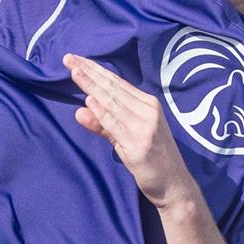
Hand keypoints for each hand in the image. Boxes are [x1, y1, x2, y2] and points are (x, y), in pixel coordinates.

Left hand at [64, 53, 196, 210]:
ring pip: (113, 102)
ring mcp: (145, 126)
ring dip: (92, 86)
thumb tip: (79, 110)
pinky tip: (89, 100)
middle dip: (90, 72)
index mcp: (148, 104)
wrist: (173, 184)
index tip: (76, 59)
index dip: (96, 70)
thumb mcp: (127, 137)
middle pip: (113, 88)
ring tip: (75, 72)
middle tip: (69, 59)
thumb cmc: (151, 159)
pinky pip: (115, 124)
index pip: (117, 83)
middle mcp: (148, 111)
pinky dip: (102, 112)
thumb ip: (104, 124)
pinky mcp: (139, 143)